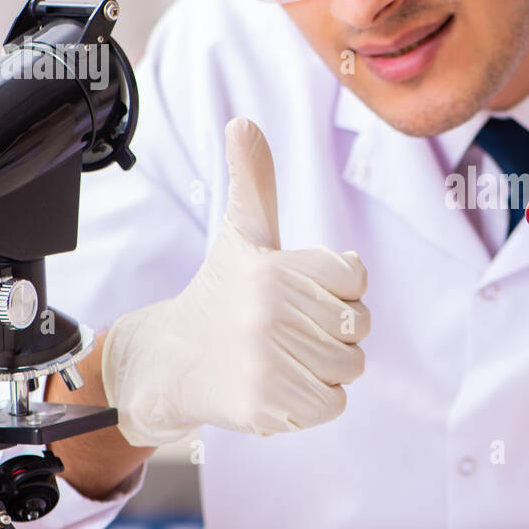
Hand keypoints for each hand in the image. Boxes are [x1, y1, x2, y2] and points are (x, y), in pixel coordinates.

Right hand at [101, 117, 369, 446]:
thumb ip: (255, 182)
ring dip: (324, 369)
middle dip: (333, 332)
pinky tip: (279, 385)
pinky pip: (331, 404)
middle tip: (287, 331)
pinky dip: (313, 401)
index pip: (355, 276)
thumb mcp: (242, 235)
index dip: (337, 289)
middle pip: (359, 326)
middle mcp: (270, 312)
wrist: (169, 363)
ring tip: (282, 358)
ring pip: (350, 367)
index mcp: (274, 267)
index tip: (299, 294)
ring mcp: (267, 361)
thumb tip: (243, 123)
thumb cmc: (221, 295)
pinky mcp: (265, 405)